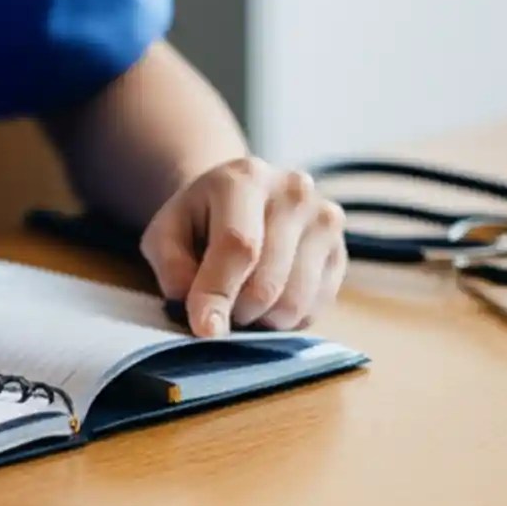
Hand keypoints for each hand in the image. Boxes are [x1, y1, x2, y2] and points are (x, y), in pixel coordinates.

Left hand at [140, 157, 346, 335]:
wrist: (241, 201)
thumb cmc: (198, 222)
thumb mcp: (165, 234)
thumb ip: (172, 267)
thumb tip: (203, 313)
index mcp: (246, 177)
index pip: (239, 245)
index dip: (218, 293)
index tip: (204, 328)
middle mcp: (294, 192)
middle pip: (267, 282)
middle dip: (236, 312)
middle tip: (218, 310)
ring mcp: (325, 221)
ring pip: (294, 303)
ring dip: (260, 320)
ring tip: (240, 302)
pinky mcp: (340, 253)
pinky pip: (314, 309)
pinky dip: (284, 320)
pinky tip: (266, 300)